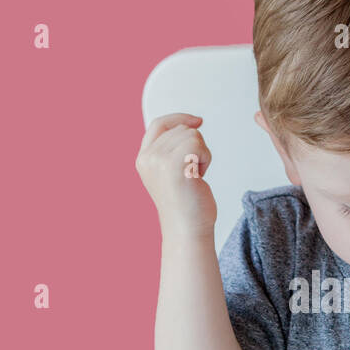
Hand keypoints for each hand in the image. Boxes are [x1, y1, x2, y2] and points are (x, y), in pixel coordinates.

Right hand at [135, 112, 216, 237]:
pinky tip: (199, 177)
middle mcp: (148, 157)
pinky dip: (206, 159)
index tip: (198, 121)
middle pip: (181, 128)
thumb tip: (188, 125)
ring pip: (192, 135)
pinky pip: (199, 144)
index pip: (159, 124)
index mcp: (143, 159)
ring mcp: (159, 160)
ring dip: (202, 154)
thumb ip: (170, 150)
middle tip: (192, 173)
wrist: (187, 230)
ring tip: (194, 177)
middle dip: (196, 147)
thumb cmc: (186, 205)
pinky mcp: (174, 165)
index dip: (179, 118)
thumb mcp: (170, 173)